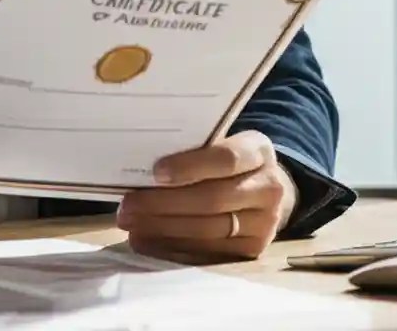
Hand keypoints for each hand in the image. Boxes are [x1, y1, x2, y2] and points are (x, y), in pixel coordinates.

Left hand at [116, 130, 296, 262]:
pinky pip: (207, 253)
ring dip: (163, 229)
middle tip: (128, 206)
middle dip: (164, 204)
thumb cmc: (226, 163)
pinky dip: (172, 247)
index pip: (226, 159)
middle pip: (213, 199)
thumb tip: (141, 169)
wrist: (263, 191)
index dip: (190, 166)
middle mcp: (269, 188)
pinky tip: (147, 240)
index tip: (156, 172)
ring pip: (208, 230)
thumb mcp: (220, 144)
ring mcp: (265, 223)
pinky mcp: (252, 250)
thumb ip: (191, 151)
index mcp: (259, 151)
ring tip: (131, 224)